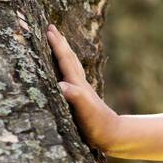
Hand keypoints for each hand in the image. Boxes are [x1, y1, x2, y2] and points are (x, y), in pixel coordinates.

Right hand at [46, 24, 118, 150]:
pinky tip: (66, 72)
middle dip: (60, 43)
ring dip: (65, 52)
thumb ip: (75, 97)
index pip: (65, 61)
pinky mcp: (82, 98)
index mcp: (77, 84)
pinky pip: (72, 76)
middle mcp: (80, 84)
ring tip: (59, 42)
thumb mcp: (85, 112)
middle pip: (69, 58)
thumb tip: (61, 85)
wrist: (114, 134)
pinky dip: (68, 68)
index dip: (57, 46)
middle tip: (51, 27)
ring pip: (72, 65)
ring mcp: (82, 90)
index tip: (48, 29)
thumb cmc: (97, 125)